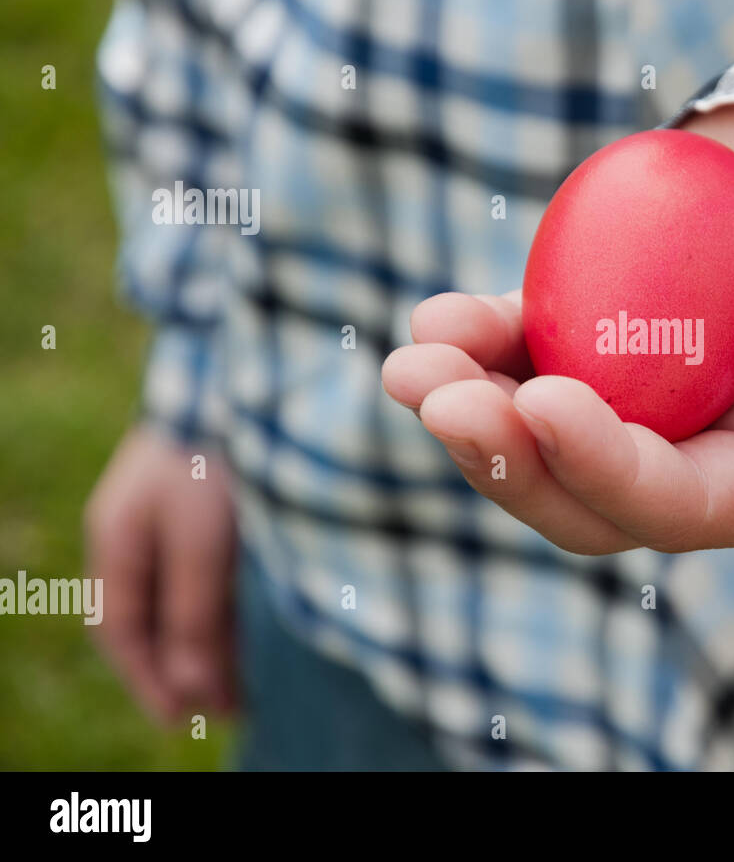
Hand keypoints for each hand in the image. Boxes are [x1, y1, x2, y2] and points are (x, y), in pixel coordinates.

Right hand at [84, 425, 237, 719]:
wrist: (236, 381)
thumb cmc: (214, 458)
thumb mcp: (201, 545)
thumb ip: (194, 615)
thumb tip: (192, 686)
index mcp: (115, 540)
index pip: (121, 629)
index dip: (149, 677)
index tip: (182, 716)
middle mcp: (136, 529)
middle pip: (153, 616)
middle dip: (182, 666)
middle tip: (224, 707)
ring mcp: (169, 512)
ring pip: (183, 593)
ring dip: (209, 638)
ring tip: (246, 680)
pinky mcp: (208, 499)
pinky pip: (207, 568)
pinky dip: (225, 604)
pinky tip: (254, 622)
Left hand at [383, 104, 733, 571]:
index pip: (675, 502)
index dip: (601, 467)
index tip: (539, 401)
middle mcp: (698, 453)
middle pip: (584, 493)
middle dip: (506, 459)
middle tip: (435, 399)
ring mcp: (642, 400)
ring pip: (537, 439)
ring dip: (468, 409)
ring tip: (412, 360)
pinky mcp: (601, 339)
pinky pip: (526, 359)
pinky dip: (477, 346)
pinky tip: (437, 319)